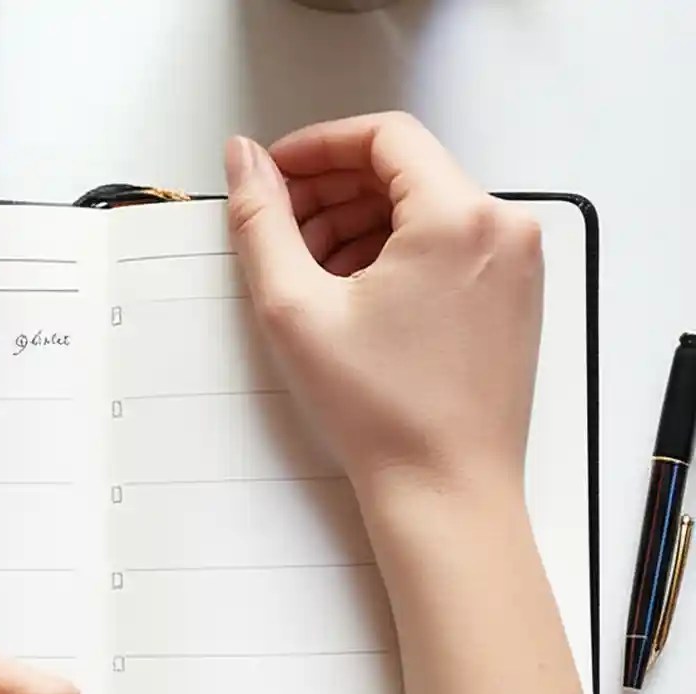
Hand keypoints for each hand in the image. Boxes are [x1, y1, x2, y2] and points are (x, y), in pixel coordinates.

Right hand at [225, 113, 586, 693]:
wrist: (446, 491)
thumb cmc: (381, 410)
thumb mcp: (295, 306)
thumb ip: (260, 220)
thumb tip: (243, 160)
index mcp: (458, 216)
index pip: (384, 135)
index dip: (317, 147)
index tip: (273, 175)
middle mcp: (502, 227)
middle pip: (403, 169)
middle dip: (331, 190)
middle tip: (279, 228)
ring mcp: (516, 262)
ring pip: (422, 206)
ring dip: (357, 221)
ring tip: (308, 270)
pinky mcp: (513, 294)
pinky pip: (446, 242)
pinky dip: (393, 250)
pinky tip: (350, 293)